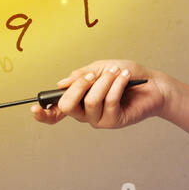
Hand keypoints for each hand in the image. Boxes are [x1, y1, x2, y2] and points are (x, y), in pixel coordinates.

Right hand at [29, 60, 166, 129]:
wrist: (153, 84)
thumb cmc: (126, 74)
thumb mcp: (101, 68)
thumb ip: (81, 75)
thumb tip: (61, 84)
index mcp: (79, 100)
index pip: (56, 111)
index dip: (44, 113)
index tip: (35, 108)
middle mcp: (86, 113)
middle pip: (67, 106)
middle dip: (79, 86)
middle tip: (94, 76)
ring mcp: (99, 119)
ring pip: (90, 101)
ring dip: (104, 82)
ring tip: (117, 73)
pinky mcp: (114, 121)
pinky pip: (108, 102)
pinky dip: (116, 85)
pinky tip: (124, 78)